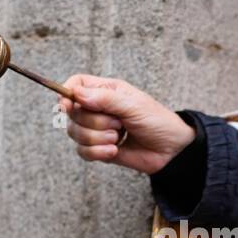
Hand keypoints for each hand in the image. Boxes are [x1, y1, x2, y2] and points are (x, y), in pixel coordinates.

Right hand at [57, 74, 195, 174]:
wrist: (171, 149)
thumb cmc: (156, 121)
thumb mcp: (133, 105)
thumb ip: (104, 99)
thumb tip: (76, 95)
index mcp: (105, 91)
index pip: (75, 85)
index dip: (66, 94)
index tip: (67, 106)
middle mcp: (97, 108)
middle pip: (72, 113)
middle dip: (93, 122)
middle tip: (118, 124)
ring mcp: (96, 130)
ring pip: (75, 134)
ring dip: (97, 139)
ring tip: (118, 138)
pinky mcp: (99, 149)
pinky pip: (82, 152)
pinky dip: (97, 153)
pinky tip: (114, 151)